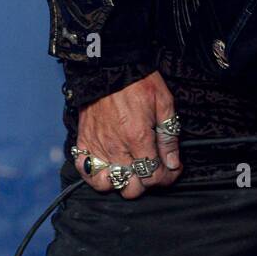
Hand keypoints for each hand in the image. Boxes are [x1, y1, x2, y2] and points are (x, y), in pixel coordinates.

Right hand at [74, 71, 179, 197]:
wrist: (110, 67)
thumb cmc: (140, 83)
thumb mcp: (165, 105)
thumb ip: (169, 138)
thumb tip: (173, 164)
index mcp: (138, 138)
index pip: (153, 176)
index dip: (167, 178)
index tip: (172, 170)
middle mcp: (116, 147)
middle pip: (131, 188)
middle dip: (147, 183)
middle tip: (153, 169)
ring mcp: (97, 146)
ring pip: (107, 185)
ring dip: (122, 182)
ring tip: (131, 170)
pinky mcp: (83, 141)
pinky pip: (85, 171)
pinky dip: (96, 175)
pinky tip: (109, 168)